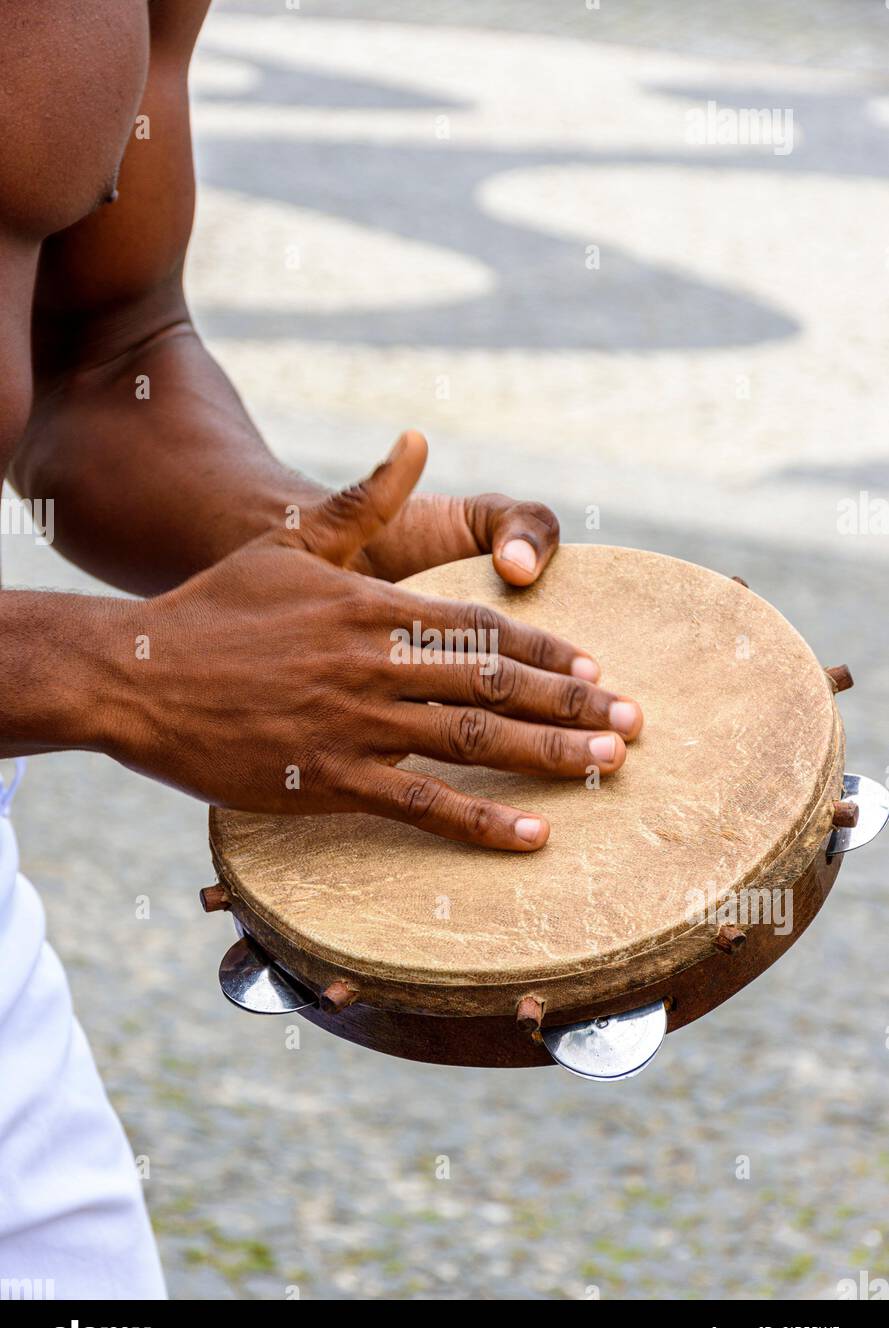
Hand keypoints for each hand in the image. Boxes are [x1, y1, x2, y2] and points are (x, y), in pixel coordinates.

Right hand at [108, 439, 642, 849]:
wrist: (135, 674)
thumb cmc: (214, 608)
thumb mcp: (288, 540)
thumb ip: (360, 501)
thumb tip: (415, 439)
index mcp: (371, 604)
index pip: (481, 627)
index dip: (546, 649)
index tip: (598, 667)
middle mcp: (373, 660)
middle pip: (494, 681)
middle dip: (572, 701)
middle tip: (634, 724)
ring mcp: (353, 720)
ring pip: (471, 737)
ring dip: (548, 753)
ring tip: (608, 767)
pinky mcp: (327, 776)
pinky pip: (419, 802)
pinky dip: (479, 820)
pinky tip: (532, 836)